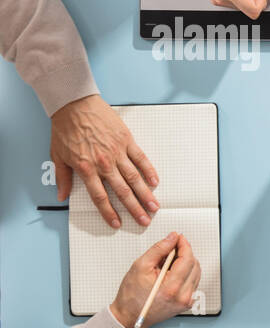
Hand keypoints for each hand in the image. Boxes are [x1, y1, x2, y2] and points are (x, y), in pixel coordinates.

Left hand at [50, 94, 157, 228]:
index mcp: (86, 169)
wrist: (74, 104)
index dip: (109, 212)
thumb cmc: (65, 128)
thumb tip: (61, 195)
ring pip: (134, 178)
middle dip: (134, 208)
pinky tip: (154, 181)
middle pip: (122, 191)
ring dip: (145, 194)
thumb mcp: (57, 155)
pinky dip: (148, 170)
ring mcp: (117, 152)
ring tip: (154, 206)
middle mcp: (104, 163)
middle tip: (144, 220)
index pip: (100, 197)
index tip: (117, 223)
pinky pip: (140, 158)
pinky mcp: (126, 140)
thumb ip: (62, 177)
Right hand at [108, 232, 199, 327]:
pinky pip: (192, 281)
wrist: (129, 317)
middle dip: (184, 253)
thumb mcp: (140, 266)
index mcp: (171, 288)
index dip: (184, 245)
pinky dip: (185, 272)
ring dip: (186, 262)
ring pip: (195, 273)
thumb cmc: (131, 295)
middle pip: (194, 265)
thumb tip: (172, 237)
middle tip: (171, 248)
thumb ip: (159, 249)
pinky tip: (172, 272)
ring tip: (168, 261)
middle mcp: (183, 296)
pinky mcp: (187, 303)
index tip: (179, 237)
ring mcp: (187, 301)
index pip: (187, 259)